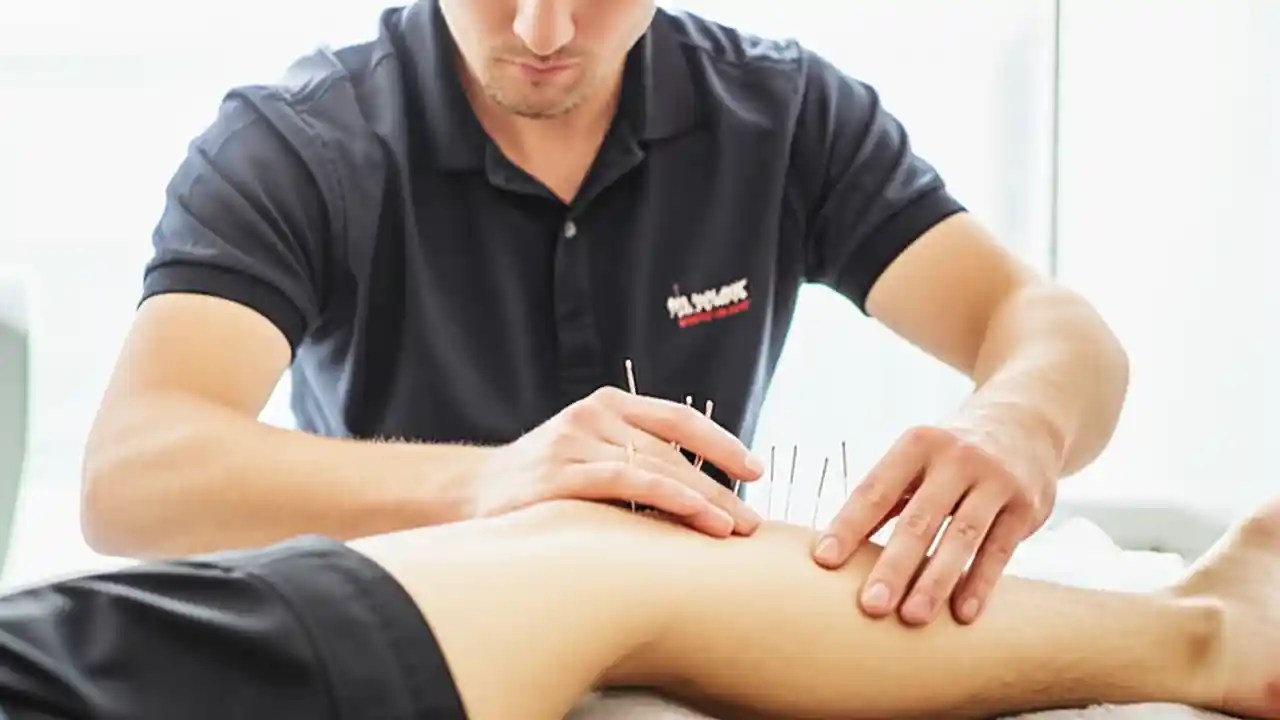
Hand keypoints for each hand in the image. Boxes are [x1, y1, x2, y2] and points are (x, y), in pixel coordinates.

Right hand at [471, 386, 765, 536]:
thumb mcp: (590, 455)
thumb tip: (706, 490)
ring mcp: (573, 443)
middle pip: (673, 448)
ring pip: (654, 465)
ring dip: (701, 498)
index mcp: (607, 404)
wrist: (470, 492)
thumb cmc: (544, 481)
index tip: (755, 471)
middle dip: (719, 485)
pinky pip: (624, 483)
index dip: (721, 442)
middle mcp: (592, 415)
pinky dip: (665, 497)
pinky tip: (694, 516)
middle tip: (754, 521)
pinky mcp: (558, 475)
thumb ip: (636, 458)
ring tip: (732, 528)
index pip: (677, 418)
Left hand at [813, 425, 1057, 624]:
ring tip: (912, 618)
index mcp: (916, 445)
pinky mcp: (1026, 505)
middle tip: (871, 605)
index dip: (849, 526)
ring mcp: (995, 480)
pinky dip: (980, 583)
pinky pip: (1000, 550)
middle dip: (893, 565)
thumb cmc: (951, 455)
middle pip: (919, 519)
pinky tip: (962, 614)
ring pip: (961, 537)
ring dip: (935, 581)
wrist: (1025, 423)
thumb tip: (837, 546)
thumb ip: (886, 498)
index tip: (824, 561)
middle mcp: (956, 458)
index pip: (875, 490)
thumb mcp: (917, 459)